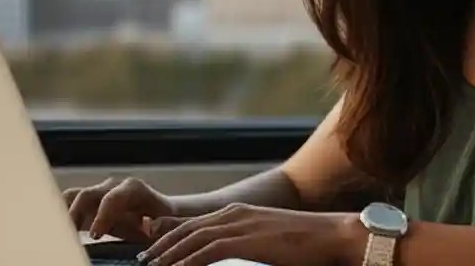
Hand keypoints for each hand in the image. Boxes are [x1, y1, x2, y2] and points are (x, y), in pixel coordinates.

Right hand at [64, 177, 176, 242]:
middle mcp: (112, 187)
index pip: (113, 198)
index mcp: (133, 189)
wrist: (161, 213)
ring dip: (62, 213)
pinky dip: (59, 215)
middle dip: (75, 215)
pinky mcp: (87, 204)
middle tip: (69, 236)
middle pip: (86, 195)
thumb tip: (149, 228)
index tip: (95, 235)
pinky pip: (67, 204)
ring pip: (72, 197)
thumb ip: (159, 224)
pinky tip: (53, 231)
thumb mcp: (166, 222)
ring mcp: (97, 193)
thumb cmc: (164, 220)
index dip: (102, 215)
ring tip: (55, 231)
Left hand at [138, 203, 366, 265]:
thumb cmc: (305, 244)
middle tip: (143, 259)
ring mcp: (240, 224)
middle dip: (162, 244)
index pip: (195, 223)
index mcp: (238, 213)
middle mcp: (235, 214)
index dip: (171, 235)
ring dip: (168, 254)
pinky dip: (189, 261)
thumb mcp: (267, 241)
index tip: (154, 249)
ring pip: (193, 239)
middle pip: (187, 228)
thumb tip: (233, 254)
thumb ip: (245, 244)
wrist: (331, 235)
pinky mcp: (247, 239)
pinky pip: (209, 251)